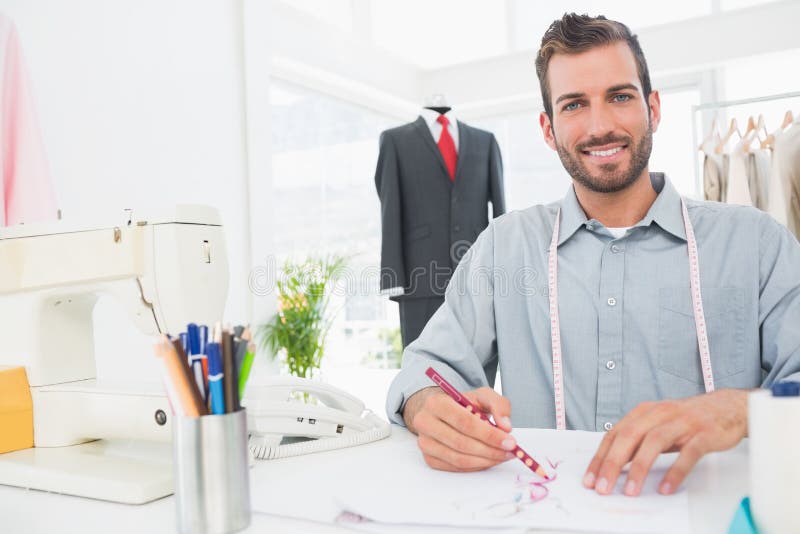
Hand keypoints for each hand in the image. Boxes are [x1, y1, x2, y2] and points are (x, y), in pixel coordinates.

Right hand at [403, 386, 516, 471]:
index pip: (465, 422)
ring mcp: (425, 443)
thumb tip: (506, 427)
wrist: (442, 412)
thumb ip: (498, 405)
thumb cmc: (463, 404)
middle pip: (461, 443)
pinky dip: (476, 466)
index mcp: (436, 403)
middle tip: (510, 451)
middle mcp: (425, 422)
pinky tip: (488, 459)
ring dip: (485, 461)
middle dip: (490, 450)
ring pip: (459, 459)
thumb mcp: (482, 396)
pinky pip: (456, 468)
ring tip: (502, 456)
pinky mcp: (429, 458)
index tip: (510, 441)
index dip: (489, 434)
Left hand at [583, 389, 748, 496]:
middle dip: (612, 463)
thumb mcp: (658, 425)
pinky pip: (688, 453)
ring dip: (639, 468)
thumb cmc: (688, 419)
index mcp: (645, 411)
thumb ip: (638, 441)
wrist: (729, 407)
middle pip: (629, 436)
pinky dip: (675, 471)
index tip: (590, 479)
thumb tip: (613, 464)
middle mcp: (660, 413)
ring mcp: (682, 422)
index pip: (615, 434)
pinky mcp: (704, 433)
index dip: (600, 457)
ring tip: (631, 491)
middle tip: (603, 487)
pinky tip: (666, 487)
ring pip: (654, 442)